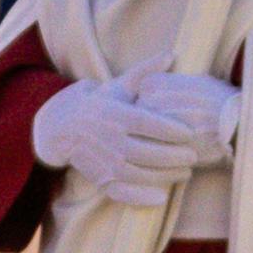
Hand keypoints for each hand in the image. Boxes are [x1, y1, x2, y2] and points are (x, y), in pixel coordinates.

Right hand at [33, 65, 235, 209]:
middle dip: (174, 156)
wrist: (58, 127)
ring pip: (138, 173)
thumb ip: (145, 72)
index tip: (191, 133)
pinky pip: (122, 192)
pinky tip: (162, 197)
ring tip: (185, 173)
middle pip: (147, 151)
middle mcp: (109, 138)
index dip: (172, 130)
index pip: (148, 124)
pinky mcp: (99, 178)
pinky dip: (141, 197)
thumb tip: (172, 55)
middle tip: (193, 156)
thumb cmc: (97, 104)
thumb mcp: (117, 86)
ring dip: (164, 176)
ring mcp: (103, 161)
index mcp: (116, 113)